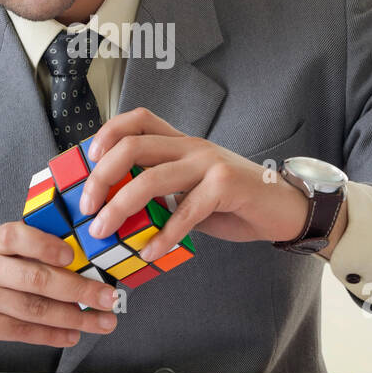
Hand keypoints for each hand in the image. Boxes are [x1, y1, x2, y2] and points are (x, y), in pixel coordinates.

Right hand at [0, 221, 119, 353]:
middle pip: (36, 278)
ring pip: (34, 309)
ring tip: (101, 322)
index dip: (45, 245)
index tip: (73, 256)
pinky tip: (73, 335)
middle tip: (108, 298)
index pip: (16, 235)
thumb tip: (84, 264)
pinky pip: (23, 330)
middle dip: (79, 289)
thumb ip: (31, 254)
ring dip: (74, 317)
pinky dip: (52, 334)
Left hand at [76, 107, 338, 260]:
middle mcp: (192, 145)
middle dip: (101, 177)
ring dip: (121, 208)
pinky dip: (163, 235)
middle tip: (86, 207)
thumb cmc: (233, 202)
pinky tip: (150, 252)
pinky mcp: (226, 186)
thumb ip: (160, 192)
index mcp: (180, 141)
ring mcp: (209, 163)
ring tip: (104, 232)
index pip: (137, 120)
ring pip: (152, 178)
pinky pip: (185, 211)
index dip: (107, 133)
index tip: (87, 160)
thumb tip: (113, 213)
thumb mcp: (191, 189)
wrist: (285, 209)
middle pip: (133, 147)